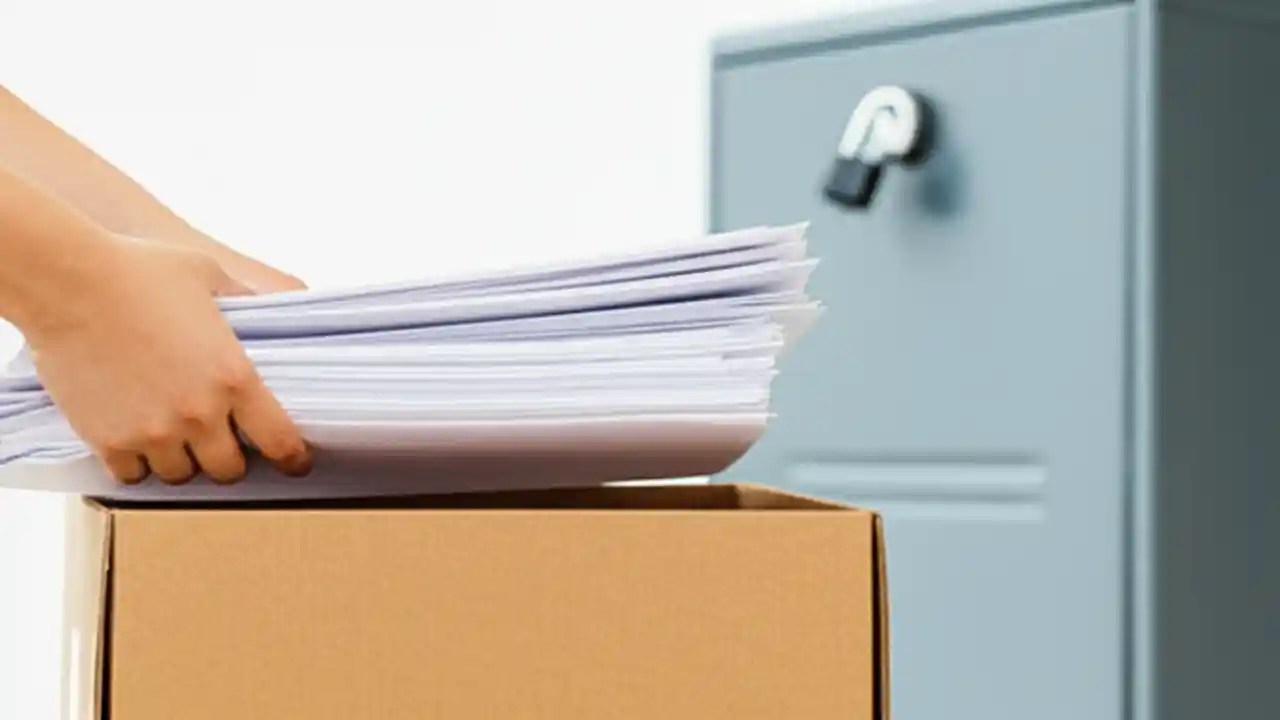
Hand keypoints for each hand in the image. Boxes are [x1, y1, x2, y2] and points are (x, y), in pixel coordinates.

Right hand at [23, 234, 310, 483]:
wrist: (68, 281)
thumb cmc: (138, 270)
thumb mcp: (209, 275)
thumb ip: (242, 299)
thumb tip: (263, 301)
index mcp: (234, 377)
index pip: (279, 440)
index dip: (291, 457)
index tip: (293, 462)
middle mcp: (199, 412)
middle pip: (229, 470)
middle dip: (228, 460)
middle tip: (220, 445)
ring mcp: (152, 431)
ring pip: (180, 476)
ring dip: (181, 461)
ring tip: (172, 439)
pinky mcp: (108, 440)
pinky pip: (131, 475)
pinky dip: (136, 464)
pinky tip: (134, 442)